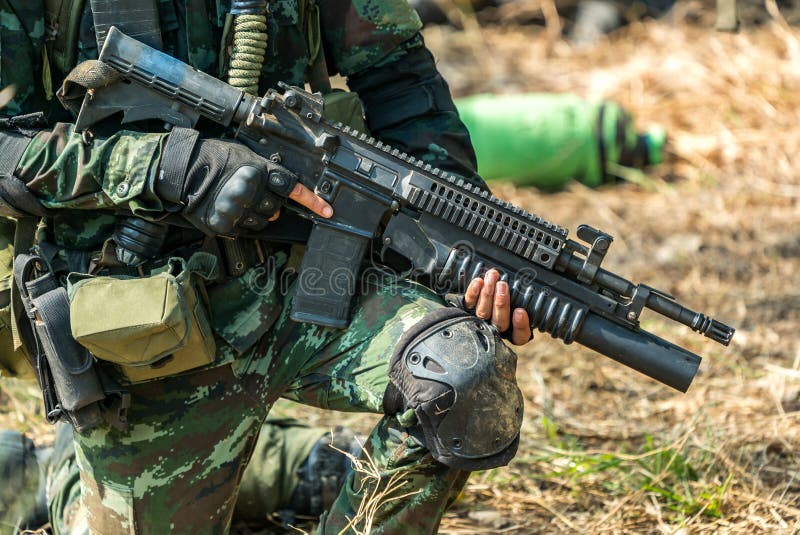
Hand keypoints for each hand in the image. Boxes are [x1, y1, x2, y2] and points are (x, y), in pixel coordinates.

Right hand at [160, 134, 333, 235]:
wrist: (182, 172)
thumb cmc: (213, 158)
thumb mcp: (245, 155)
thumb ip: (266, 170)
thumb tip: (282, 184)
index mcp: (259, 172)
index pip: (293, 189)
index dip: (312, 201)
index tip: (327, 211)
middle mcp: (250, 193)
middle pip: (276, 208)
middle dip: (269, 204)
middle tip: (253, 194)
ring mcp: (238, 211)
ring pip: (262, 222)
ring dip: (256, 215)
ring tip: (238, 201)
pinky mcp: (226, 225)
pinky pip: (245, 230)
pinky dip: (240, 223)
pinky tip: (229, 210)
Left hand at [464, 269, 532, 345]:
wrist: (486, 293)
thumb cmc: (512, 296)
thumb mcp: (521, 299)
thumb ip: (524, 297)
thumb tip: (536, 283)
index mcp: (513, 331)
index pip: (520, 336)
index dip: (520, 325)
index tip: (520, 311)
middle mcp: (496, 329)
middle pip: (499, 322)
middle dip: (501, 303)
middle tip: (502, 285)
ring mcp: (481, 321)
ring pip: (483, 312)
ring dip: (487, 294)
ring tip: (492, 278)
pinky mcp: (466, 311)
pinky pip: (469, 304)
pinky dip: (473, 293)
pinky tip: (478, 282)